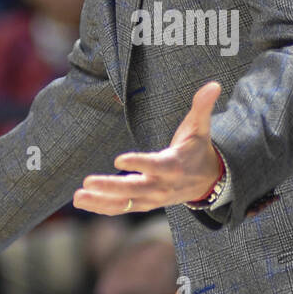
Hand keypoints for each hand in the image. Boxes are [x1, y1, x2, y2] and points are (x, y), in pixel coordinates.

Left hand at [75, 81, 224, 214]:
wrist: (206, 181)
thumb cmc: (197, 149)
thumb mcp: (201, 128)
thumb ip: (202, 107)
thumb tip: (214, 85)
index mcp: (174, 165)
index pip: (155, 166)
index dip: (139, 163)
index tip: (119, 160)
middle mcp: (162, 185)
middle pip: (135, 189)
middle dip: (111, 187)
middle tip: (87, 181)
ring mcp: (152, 198)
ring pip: (124, 203)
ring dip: (100, 201)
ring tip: (78, 196)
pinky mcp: (144, 203)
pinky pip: (121, 208)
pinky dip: (102, 207)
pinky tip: (82, 200)